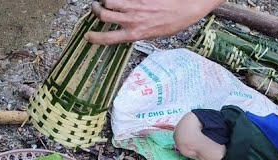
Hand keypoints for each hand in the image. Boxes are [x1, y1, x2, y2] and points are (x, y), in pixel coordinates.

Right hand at [86, 0, 222, 44]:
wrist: (189, 6)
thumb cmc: (175, 22)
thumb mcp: (154, 35)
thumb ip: (138, 32)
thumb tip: (128, 31)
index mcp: (135, 33)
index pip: (107, 38)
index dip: (94, 38)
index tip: (88, 36)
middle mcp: (132, 19)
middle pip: (104, 14)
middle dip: (96, 11)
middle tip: (95, 8)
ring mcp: (136, 5)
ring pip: (111, 1)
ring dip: (105, 1)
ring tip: (105, 1)